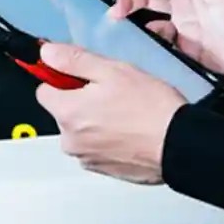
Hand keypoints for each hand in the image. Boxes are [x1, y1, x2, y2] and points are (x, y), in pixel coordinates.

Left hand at [35, 42, 185, 184]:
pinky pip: (97, 148)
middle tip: (111, 91)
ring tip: (125, 112)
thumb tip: (48, 53)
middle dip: (81, 100)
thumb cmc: (151, 109)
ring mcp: (87, 158)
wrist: (180, 144)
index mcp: (68, 113)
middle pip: (63, 111)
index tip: (78, 74)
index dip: (61, 78)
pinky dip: (109, 139)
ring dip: (96, 120)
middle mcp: (71, 140)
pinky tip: (130, 129)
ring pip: (81, 130)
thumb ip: (74, 60)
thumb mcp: (112, 70)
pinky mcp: (105, 170)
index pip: (43, 90)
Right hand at [94, 0, 223, 76]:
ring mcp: (184, 25)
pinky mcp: (187, 47)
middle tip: (110, 12)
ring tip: (121, 32)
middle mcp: (183, 1)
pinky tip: (144, 49)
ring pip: (147, 20)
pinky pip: (158, 44)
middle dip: (123, 0)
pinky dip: (147, 45)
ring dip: (132, 24)